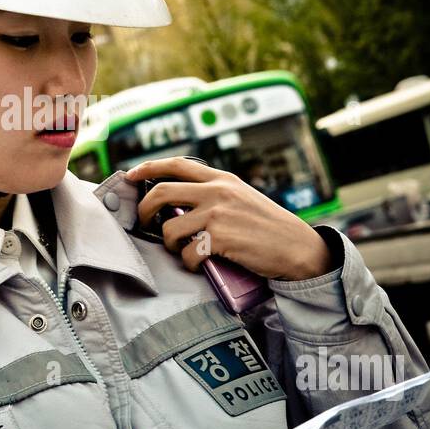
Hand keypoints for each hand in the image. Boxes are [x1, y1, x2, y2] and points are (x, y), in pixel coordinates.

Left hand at [125, 155, 337, 281]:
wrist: (298, 247)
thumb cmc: (270, 227)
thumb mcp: (243, 197)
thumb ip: (216, 194)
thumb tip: (179, 204)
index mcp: (222, 179)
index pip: (177, 164)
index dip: (148, 167)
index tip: (131, 175)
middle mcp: (218, 192)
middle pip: (162, 192)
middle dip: (144, 210)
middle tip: (143, 223)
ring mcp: (218, 214)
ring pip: (170, 228)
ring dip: (170, 244)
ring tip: (183, 250)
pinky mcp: (220, 238)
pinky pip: (188, 253)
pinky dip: (189, 263)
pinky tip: (200, 264)